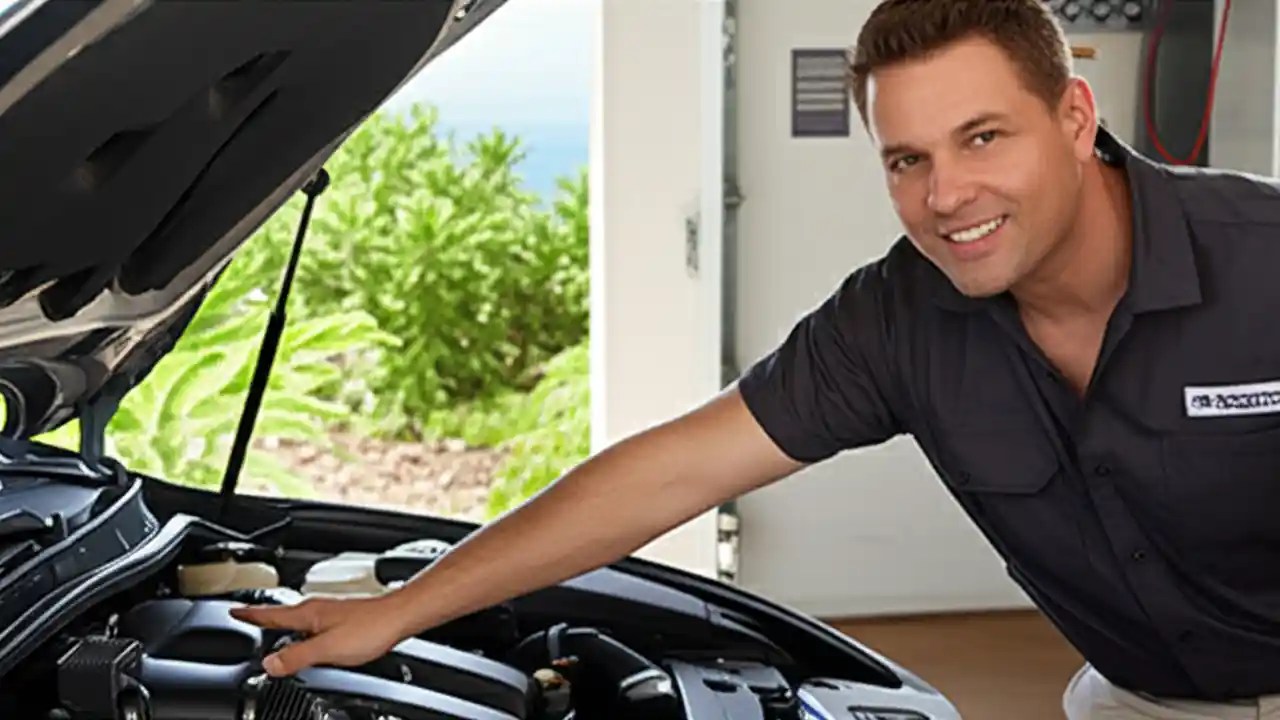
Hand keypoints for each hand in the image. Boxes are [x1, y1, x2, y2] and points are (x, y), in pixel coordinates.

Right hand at [229, 593, 410, 676]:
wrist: (400, 617)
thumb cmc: (370, 628)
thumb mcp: (327, 649)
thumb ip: (297, 657)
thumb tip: (270, 664)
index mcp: (308, 614)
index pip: (271, 614)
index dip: (250, 615)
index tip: (234, 611)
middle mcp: (317, 609)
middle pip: (283, 615)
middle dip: (264, 620)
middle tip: (248, 620)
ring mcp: (331, 612)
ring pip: (299, 620)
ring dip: (285, 627)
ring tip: (273, 633)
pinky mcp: (344, 619)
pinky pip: (314, 625)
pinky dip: (304, 632)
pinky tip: (310, 641)